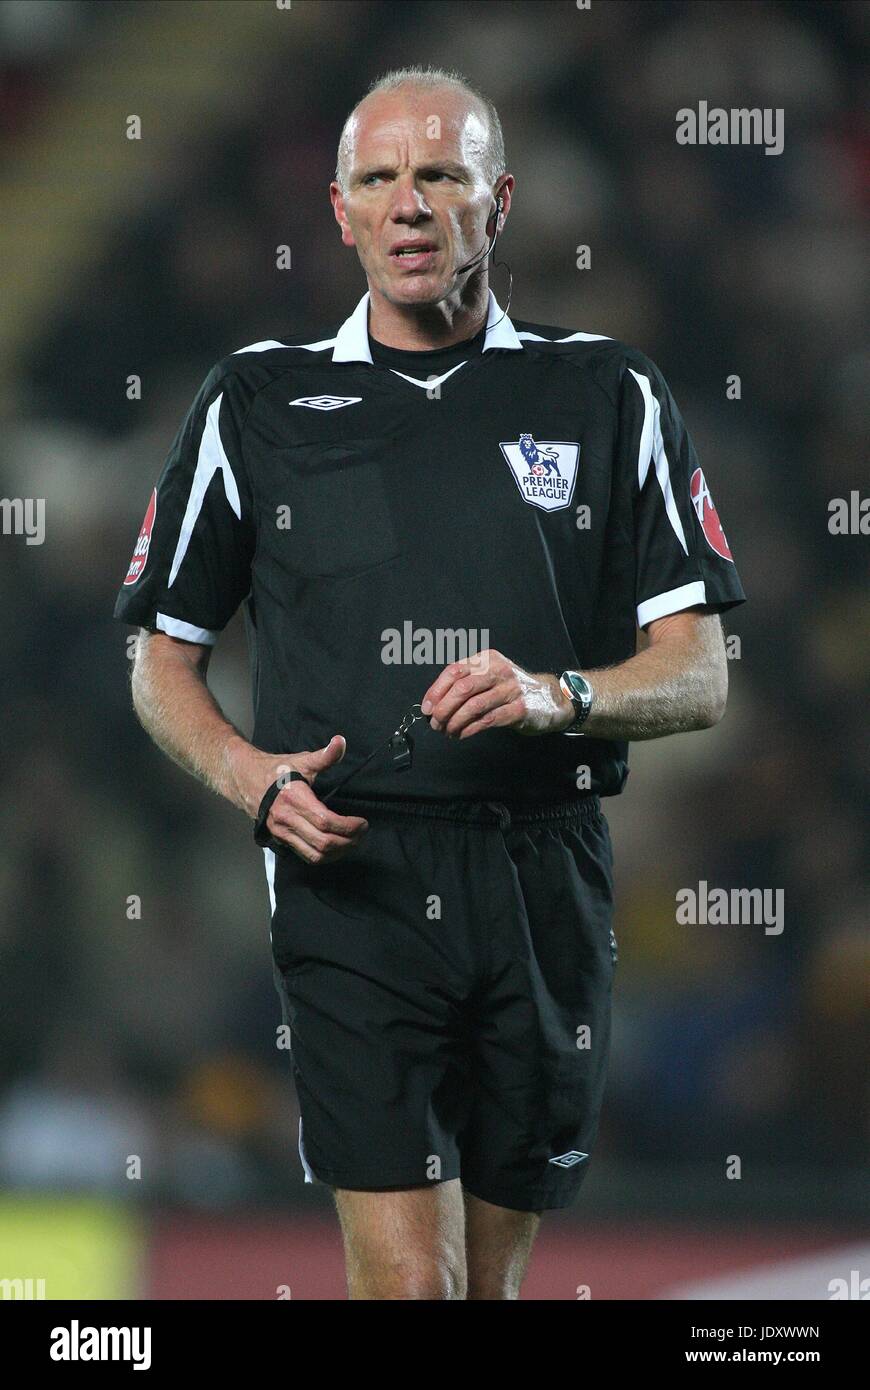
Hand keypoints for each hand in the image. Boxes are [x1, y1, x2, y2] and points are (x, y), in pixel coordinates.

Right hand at [229, 734, 367, 863]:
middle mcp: (287, 820)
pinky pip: (306, 856)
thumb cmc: (275, 771)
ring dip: (338, 852)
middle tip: (361, 833)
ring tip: (352, 842)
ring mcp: (282, 833)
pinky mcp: (280, 840)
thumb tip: (341, 742)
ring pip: (315, 855)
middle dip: (348, 841)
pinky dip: (324, 857)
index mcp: (294, 799)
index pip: (325, 822)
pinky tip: (335, 849)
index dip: (348, 826)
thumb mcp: (301, 760)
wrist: (244, 781)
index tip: (362, 822)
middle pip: (323, 842)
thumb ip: (324, 756)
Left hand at [420, 650, 574, 738]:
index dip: (436, 690)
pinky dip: (470, 729)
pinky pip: (487, 720)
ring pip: (474, 706)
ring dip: (455, 722)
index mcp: (486, 659)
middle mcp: (498, 670)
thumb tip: (432, 704)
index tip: (426, 708)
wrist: (547, 697)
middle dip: (444, 708)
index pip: (455, 671)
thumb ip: (464, 685)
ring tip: (447, 731)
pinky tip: (462, 735)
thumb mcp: (487, 677)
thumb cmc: (508, 689)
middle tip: (435, 723)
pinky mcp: (519, 708)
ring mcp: (510, 689)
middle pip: (462, 687)